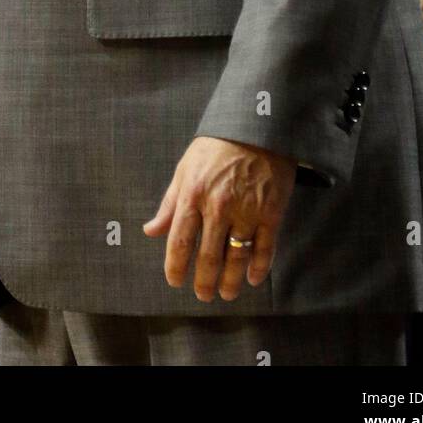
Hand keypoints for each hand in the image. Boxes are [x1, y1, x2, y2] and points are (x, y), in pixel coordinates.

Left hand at [143, 136, 295, 301]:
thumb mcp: (186, 169)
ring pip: (236, 257)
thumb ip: (170, 203)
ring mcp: (247, 210)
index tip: (174, 281)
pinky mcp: (271, 211)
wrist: (257, 127)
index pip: (180, 241)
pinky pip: (264, 247)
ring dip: (230, 281)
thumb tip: (151, 231)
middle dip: (203, 281)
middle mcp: (218, 206)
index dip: (175, 266)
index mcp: (193, 194)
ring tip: (226, 293)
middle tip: (202, 295)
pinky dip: (259, 267)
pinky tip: (252, 279)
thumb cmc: (216, 147)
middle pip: (208, 256)